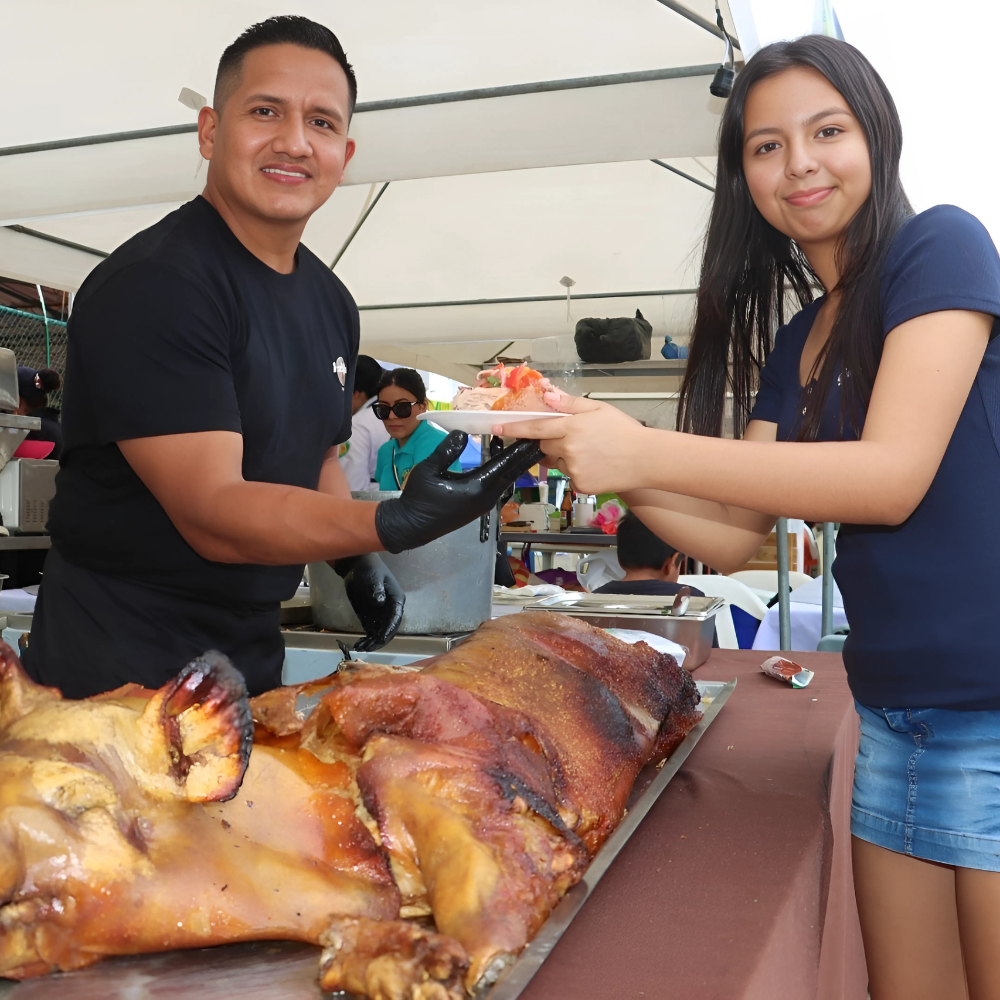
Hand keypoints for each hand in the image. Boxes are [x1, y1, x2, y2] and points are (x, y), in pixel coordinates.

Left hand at [333, 553, 404, 650]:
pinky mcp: (370, 618)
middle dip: (380, 639)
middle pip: (389, 629)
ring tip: (360, 648)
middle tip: (369, 647)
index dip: (389, 629)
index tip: (381, 637)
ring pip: (380, 633)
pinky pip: (371, 632)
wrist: (357, 567)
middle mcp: (390, 610)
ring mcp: (380, 616)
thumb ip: (377, 589)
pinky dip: (366, 640)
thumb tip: (380, 601)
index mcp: (396, 599)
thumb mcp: (373, 576)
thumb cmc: (369, 569)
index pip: (395, 617)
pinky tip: (358, 645)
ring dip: (372, 643)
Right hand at [374, 431, 541, 553]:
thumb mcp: (428, 470)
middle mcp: (485, 498)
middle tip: (538, 437)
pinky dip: (500, 467)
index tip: (534, 437)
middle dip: (523, 455)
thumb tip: (462, 433)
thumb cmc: (418, 499)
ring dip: (512, 460)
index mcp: (476, 489)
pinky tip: (495, 451)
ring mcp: (483, 503)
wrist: (411, 526)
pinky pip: (495, 482)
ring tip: (521, 439)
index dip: (519, 451)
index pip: (504, 467)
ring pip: (504, 478)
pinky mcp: (478, 504)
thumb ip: (446, 451)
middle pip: (511, 473)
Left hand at [492, 391, 652, 494]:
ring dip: (566, 458)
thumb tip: (546, 396)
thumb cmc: (625, 430)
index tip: (497, 428)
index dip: (514, 429)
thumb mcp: (598, 409)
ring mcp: (574, 469)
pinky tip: (597, 465)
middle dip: (552, 443)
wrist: (646, 459)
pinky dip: (578, 472)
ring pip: (558, 463)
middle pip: (545, 447)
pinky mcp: (580, 485)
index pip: (535, 428)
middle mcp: (569, 449)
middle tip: (573, 439)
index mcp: (571, 427)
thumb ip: (569, 404)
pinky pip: (570, 477)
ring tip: (592, 453)